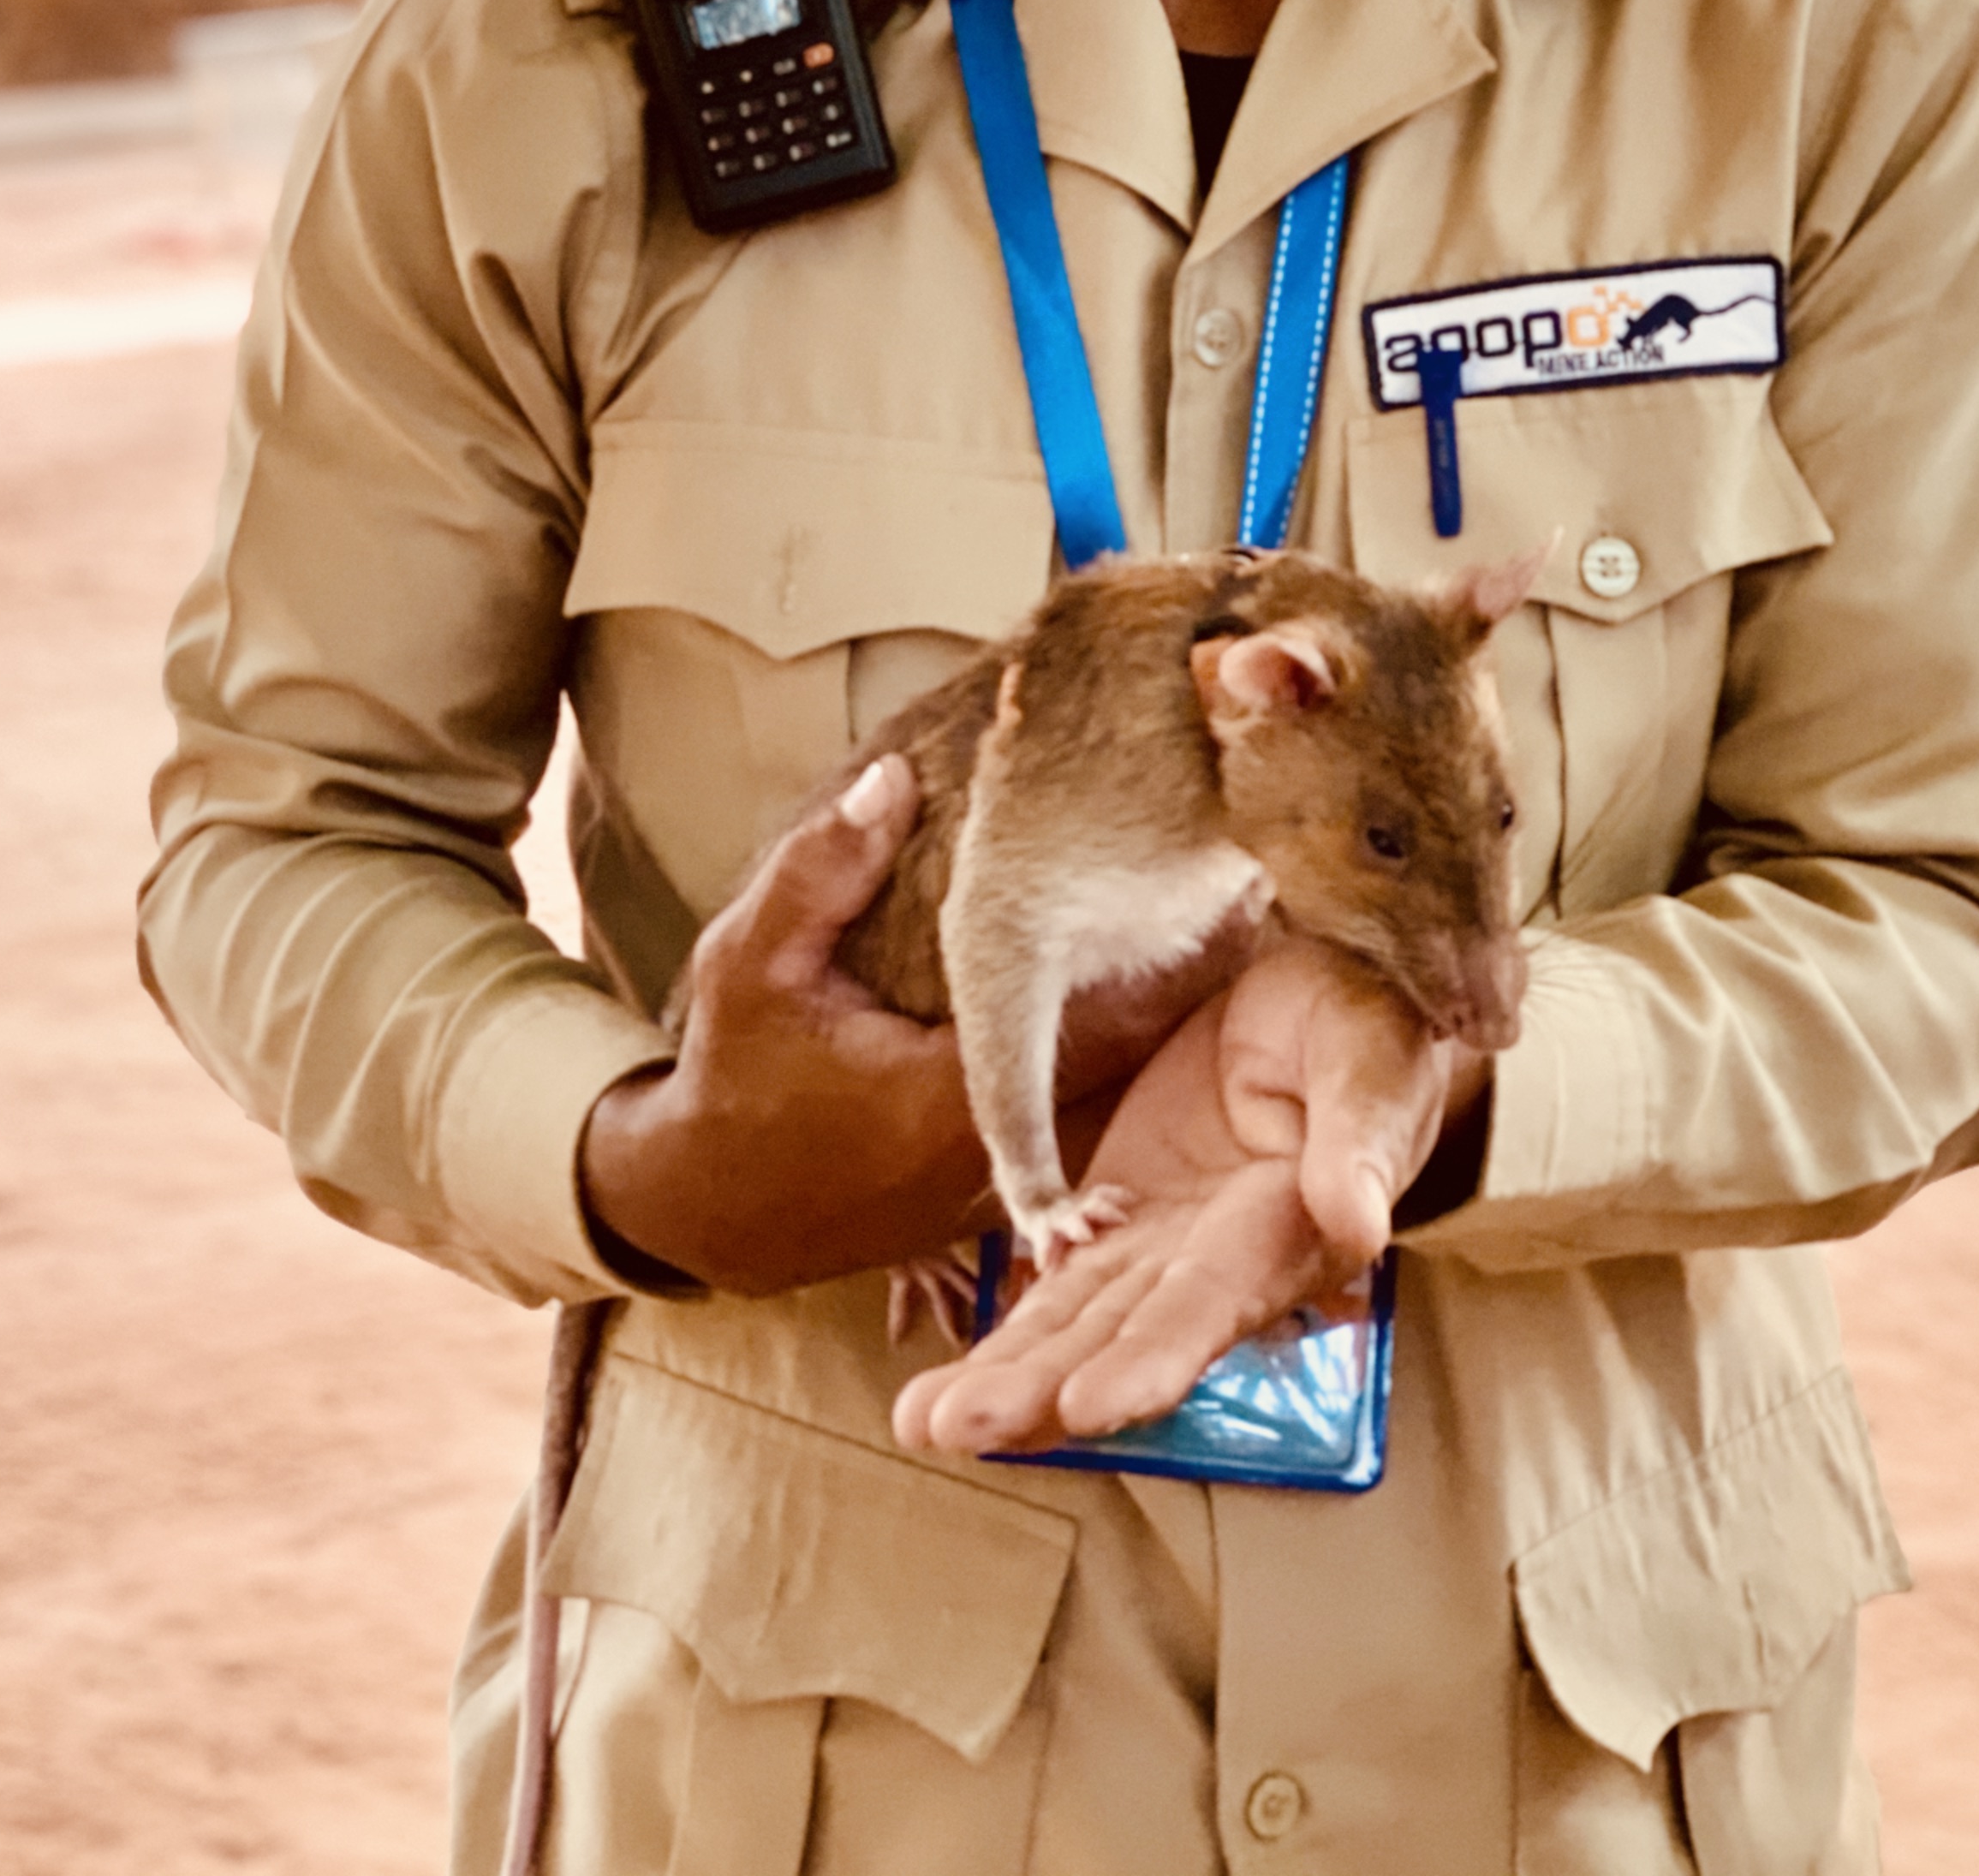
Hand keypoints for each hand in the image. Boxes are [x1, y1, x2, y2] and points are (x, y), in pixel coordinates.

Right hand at [578, 758, 1259, 1296]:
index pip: (1095, 1020)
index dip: (1176, 949)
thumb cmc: (729, 1076)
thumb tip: (895, 777)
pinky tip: (1171, 966)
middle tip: (1274, 865)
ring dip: (1170, 999)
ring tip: (1249, 899)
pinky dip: (1124, 1036)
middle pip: (1129, 1049)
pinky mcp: (998, 1182)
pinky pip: (1085, 1103)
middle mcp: (995, 1153)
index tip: (1246, 879)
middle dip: (1195, 962)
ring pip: (1115, 1081)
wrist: (704, 1200)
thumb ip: (823, 870)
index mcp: (946, 1099)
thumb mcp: (750, 962)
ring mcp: (1002, 1179)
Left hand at [891, 935, 1479, 1455]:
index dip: (1151, 1359)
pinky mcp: (1120, 1212)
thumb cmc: (1371, 1030)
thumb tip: (1359, 1226)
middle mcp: (1211, 1265)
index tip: (1088, 1408)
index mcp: (1278, 1234)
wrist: (1329, 988)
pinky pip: (1056, 1277)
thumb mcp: (1374, 1066)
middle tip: (958, 1431)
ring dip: (1004, 1376)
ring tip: (922, 1425)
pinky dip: (1005, 1324)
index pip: (1207, 1307)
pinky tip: (936, 1382)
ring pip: (1072, 1322)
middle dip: (1039, 1391)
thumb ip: (1360, 1144)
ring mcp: (1158, 1245)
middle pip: (1118, 1339)